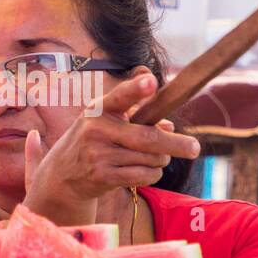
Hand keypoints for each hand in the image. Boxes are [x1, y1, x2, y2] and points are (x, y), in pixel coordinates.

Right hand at [21, 69, 199, 224]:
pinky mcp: (101, 175)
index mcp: (99, 108)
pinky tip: (149, 171)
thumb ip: (137, 118)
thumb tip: (169, 124)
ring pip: (148, 158)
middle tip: (195, 148)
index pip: (120, 96)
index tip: (152, 82)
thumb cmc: (93, 141)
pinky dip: (152, 174)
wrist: (61, 174)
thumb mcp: (107, 123)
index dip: (137, 89)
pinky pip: (141, 175)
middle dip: (175, 144)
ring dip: (161, 160)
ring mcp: (98, 153)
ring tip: (158, 158)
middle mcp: (96, 129)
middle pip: (147, 137)